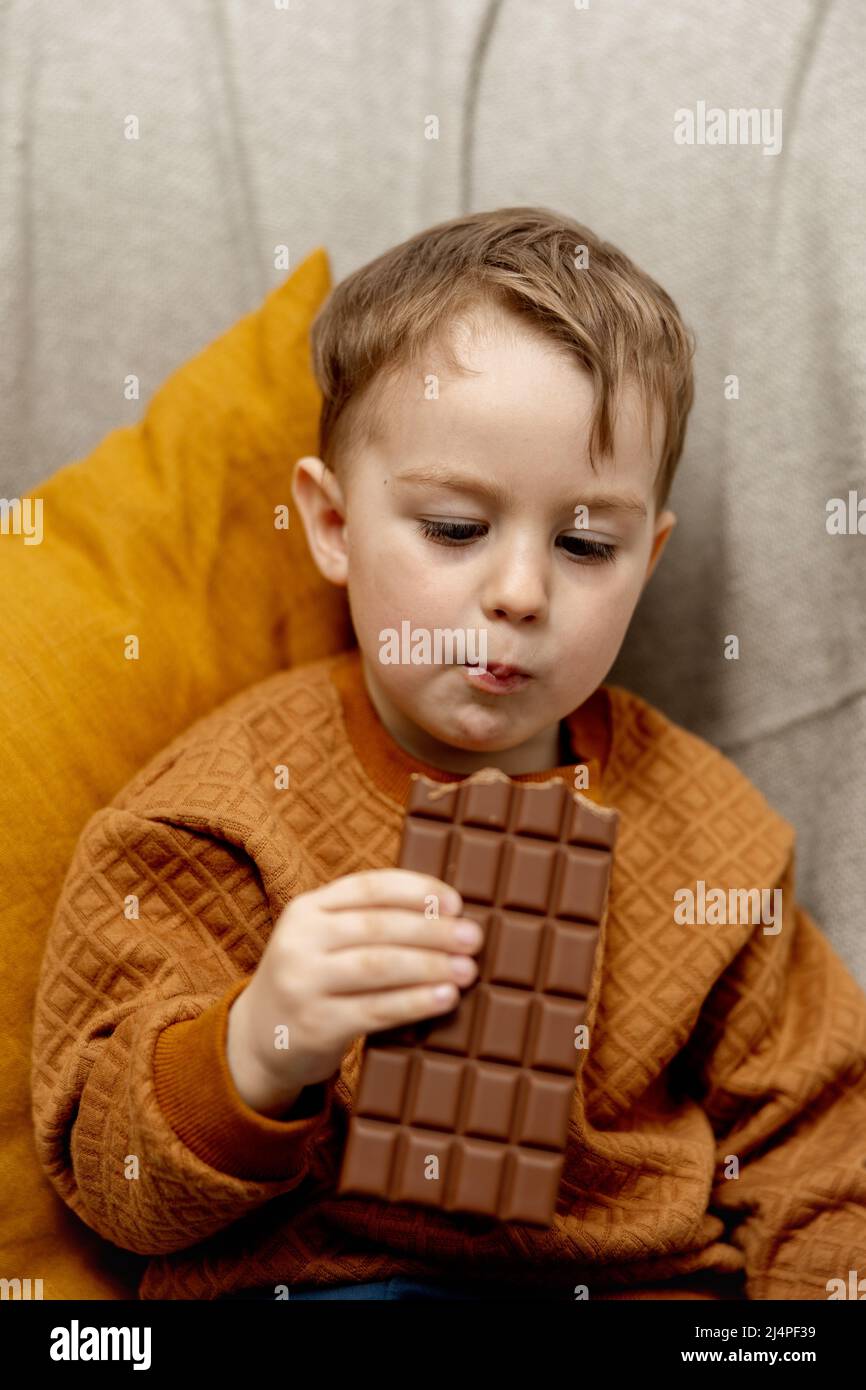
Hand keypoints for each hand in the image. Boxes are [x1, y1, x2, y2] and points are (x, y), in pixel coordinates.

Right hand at [226, 869, 482, 1116]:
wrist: (261, 1041)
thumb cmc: (315, 980)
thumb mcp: (324, 940)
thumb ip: (370, 921)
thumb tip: (449, 916)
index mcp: (307, 908)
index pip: (370, 887)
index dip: (418, 891)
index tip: (456, 903)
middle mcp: (300, 940)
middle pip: (378, 927)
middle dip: (433, 931)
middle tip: (474, 938)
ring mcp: (303, 984)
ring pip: (378, 966)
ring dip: (430, 966)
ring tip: (467, 970)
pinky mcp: (315, 1025)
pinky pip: (375, 1009)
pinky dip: (415, 1003)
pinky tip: (445, 999)